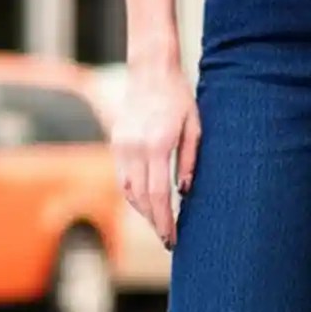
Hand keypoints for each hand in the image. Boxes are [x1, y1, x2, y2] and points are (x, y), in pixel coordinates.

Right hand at [112, 65, 200, 249]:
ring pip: (128, 191)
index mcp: (157, 144)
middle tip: (168, 240)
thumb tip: (184, 193)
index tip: (172, 238)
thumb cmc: (179, 99)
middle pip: (142, 198)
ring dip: (143, 212)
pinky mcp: (116, 143)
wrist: (150, 71)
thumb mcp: (194, 127)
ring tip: (159, 225)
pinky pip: (123, 178)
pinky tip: (147, 205)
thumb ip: (190, 161)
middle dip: (155, 222)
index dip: (165, 220)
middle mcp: (134, 148)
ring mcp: (121, 146)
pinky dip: (134, 196)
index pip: (159, 194)